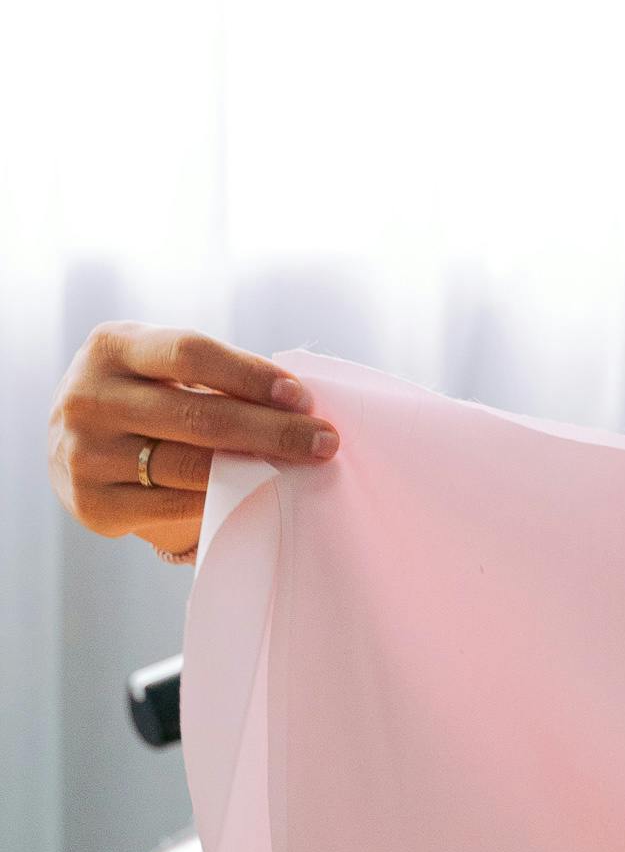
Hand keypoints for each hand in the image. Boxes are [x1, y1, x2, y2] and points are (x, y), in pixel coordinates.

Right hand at [48, 326, 338, 558]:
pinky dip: (222, 500)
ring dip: (257, 469)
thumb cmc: (143, 395)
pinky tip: (257, 494)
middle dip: (272, 430)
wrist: (73, 445)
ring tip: (301, 468)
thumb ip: (214, 374)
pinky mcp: (91, 504)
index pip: (190, 354)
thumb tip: (300, 405)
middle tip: (325, 441)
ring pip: (189, 466)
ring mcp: (84, 453)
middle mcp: (88, 397)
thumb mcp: (160, 366)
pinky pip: (174, 505)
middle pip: (198, 415)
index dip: (250, 374)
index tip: (302, 396)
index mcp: (110, 346)